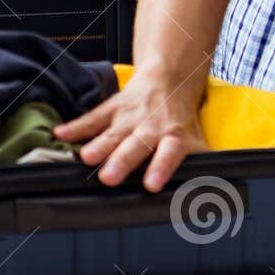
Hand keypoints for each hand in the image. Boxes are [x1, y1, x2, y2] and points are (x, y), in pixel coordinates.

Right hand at [53, 67, 208, 191]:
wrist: (170, 79)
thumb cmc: (179, 119)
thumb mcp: (195, 139)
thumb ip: (201, 164)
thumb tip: (215, 194)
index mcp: (173, 137)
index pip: (169, 154)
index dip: (161, 168)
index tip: (151, 185)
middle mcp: (151, 128)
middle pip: (136, 146)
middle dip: (123, 161)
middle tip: (109, 178)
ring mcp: (130, 117)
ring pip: (112, 133)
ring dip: (99, 145)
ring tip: (86, 157)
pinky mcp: (112, 108)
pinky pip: (93, 117)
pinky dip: (76, 126)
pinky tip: (60, 134)